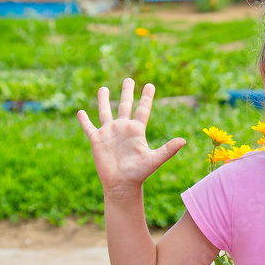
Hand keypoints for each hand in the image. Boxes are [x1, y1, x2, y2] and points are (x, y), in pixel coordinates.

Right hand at [77, 78, 185, 196]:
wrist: (122, 185)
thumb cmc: (139, 173)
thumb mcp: (154, 159)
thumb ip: (168, 149)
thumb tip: (184, 141)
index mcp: (137, 130)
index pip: (143, 109)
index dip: (146, 97)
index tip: (150, 85)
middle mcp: (123, 128)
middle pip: (125, 105)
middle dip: (127, 92)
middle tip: (129, 79)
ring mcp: (109, 133)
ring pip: (105, 112)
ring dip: (104, 100)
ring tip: (103, 88)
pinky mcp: (97, 140)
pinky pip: (89, 127)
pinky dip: (84, 120)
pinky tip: (80, 112)